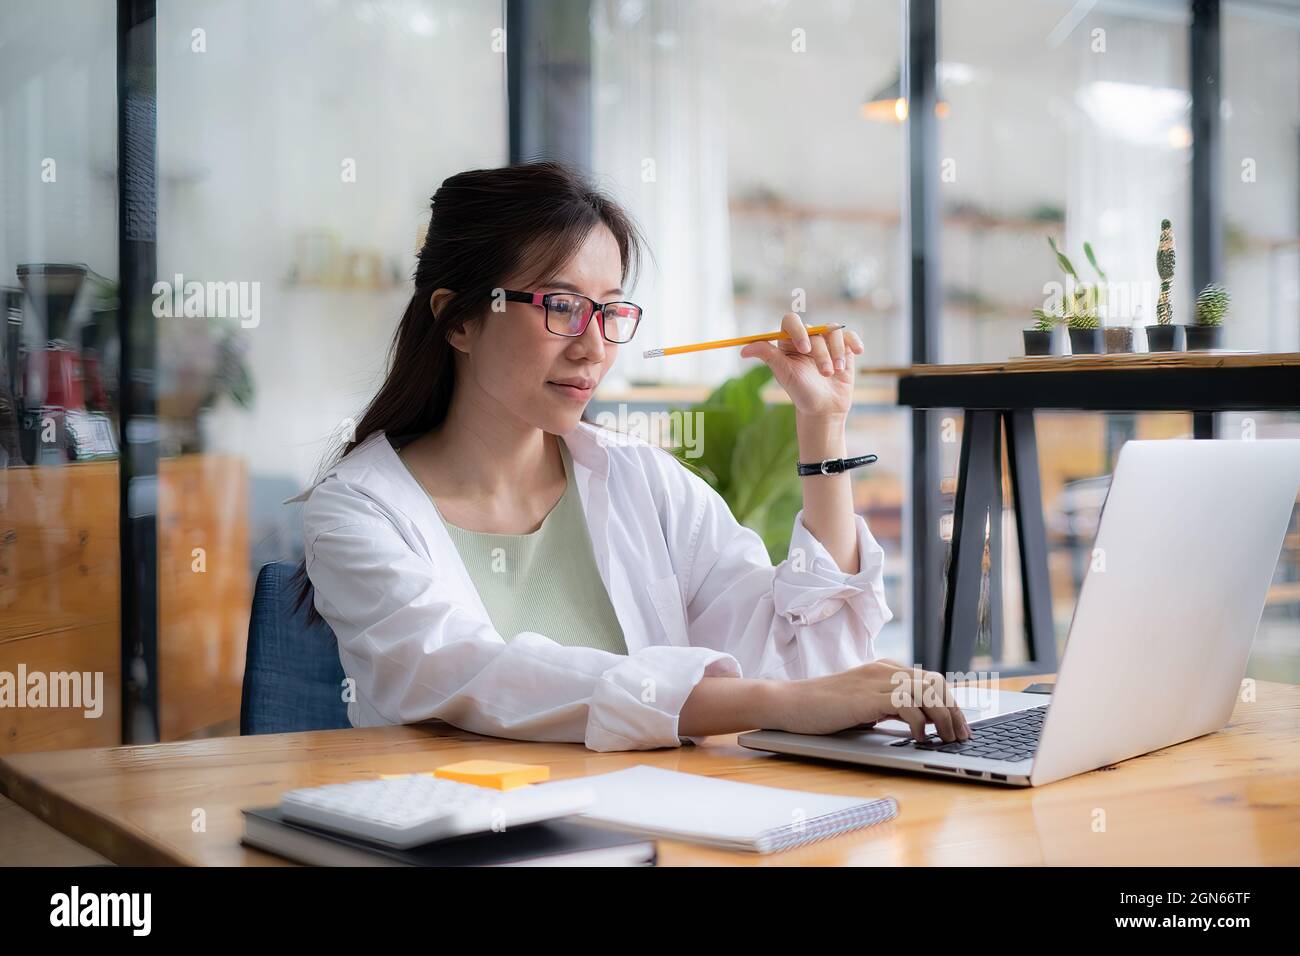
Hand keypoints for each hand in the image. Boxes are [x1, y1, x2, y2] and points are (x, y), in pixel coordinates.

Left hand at [737, 312, 864, 419]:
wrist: (824, 408)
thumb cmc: (801, 392)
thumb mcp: (783, 373)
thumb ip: (767, 356)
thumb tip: (743, 350)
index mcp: (788, 341)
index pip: (791, 321)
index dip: (798, 330)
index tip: (804, 348)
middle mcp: (807, 338)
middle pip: (816, 330)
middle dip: (821, 353)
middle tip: (824, 372)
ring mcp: (826, 342)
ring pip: (834, 332)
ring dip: (837, 352)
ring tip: (835, 372)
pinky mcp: (844, 348)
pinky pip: (850, 336)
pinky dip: (854, 342)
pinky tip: (857, 352)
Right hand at [767, 659, 971, 741]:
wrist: (791, 703)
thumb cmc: (824, 707)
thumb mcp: (864, 703)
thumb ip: (889, 705)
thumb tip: (920, 721)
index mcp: (885, 669)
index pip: (932, 679)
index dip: (950, 703)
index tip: (959, 726)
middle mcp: (885, 670)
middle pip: (936, 683)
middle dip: (953, 711)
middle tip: (959, 736)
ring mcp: (876, 681)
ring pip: (927, 692)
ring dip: (942, 718)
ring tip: (945, 739)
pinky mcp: (867, 697)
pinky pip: (907, 705)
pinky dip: (919, 723)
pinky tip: (918, 738)